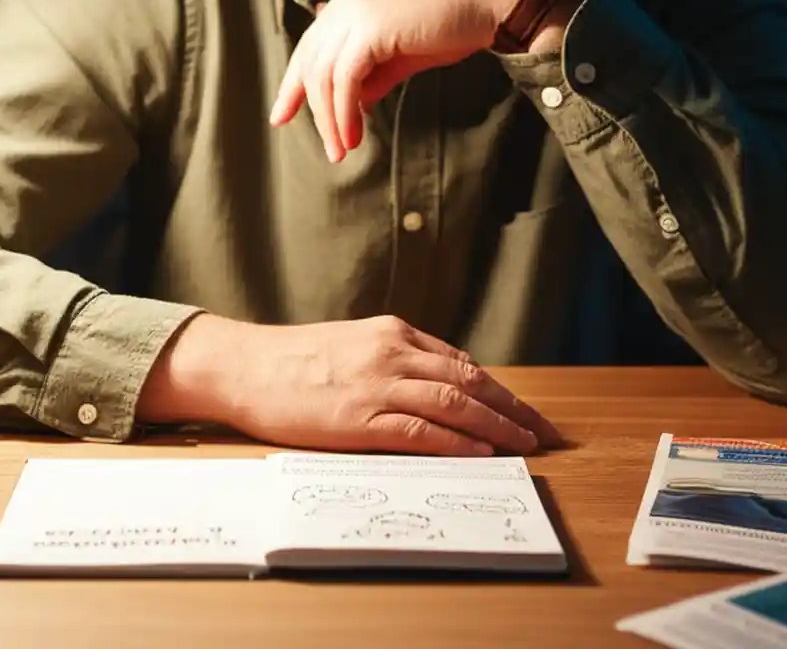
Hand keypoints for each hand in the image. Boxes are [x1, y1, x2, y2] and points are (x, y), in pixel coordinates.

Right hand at [138, 314, 562, 455]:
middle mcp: (392, 353)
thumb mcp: (350, 346)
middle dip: (513, 409)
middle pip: (469, 382)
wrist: (242, 366)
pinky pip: (421, 431)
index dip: (499, 390)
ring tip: (525, 445)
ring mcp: (377, 385)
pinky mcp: (360, 418)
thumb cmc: (290, 361)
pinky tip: (481, 453)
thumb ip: (390, 360)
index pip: (460, 363)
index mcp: (392, 334)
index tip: (524, 411)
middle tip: (544, 432)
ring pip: (454, 404)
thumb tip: (429, 388)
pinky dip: (457, 442)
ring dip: (497, 426)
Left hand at [268, 0, 537, 161]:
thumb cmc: (451, 23)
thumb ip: (375, 75)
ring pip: (324, 76)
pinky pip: (345, 81)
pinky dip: (345, 113)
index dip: (293, 84)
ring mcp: (354, 13)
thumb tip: (356, 104)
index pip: (310, 48)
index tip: (282, 116)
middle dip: (310, 110)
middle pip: (311, 64)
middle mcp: (344, 4)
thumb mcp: (403, 54)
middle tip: (327, 148)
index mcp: (348, 4)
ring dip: (330, 121)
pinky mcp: (370, 29)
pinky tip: (354, 136)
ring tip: (343, 151)